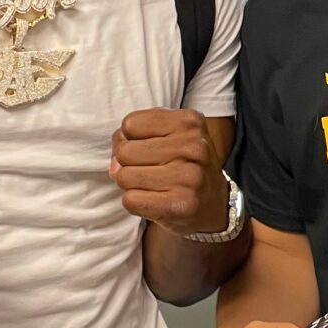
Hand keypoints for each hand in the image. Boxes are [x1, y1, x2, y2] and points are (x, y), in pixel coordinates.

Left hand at [111, 108, 225, 234]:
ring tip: (152, 185)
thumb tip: (115, 165)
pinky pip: (131, 200)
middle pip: (124, 152)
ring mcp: (190, 177)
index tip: (147, 148)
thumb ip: (135, 135)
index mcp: (189, 122)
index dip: (130, 139)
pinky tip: (155, 200)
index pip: (130, 124)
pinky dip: (135, 203)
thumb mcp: (169, 134)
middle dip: (127, 164)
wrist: (212, 202)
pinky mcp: (181, 205)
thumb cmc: (182, 163)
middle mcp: (193, 147)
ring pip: (124, 177)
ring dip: (131, 185)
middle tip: (149, 170)